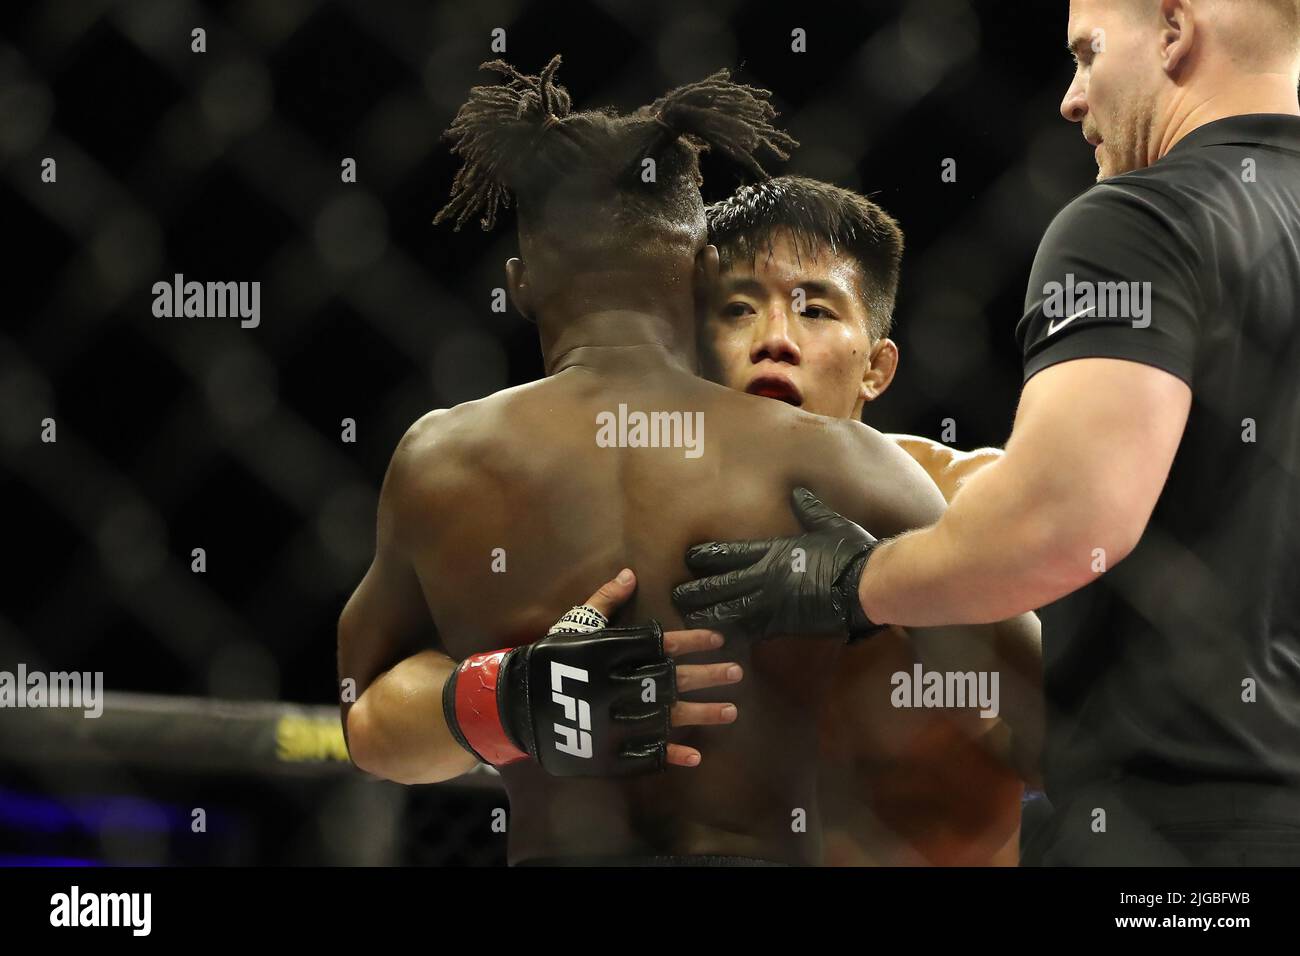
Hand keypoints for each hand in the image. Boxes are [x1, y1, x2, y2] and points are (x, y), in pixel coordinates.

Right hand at [564, 570, 741, 768]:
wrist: (514, 703)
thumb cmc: (549, 659)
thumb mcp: (574, 624)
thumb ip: (605, 601)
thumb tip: (631, 574)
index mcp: (611, 652)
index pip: (660, 642)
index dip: (692, 640)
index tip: (718, 639)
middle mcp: (617, 685)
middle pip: (671, 680)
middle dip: (707, 676)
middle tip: (736, 672)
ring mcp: (614, 721)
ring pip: (667, 717)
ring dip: (701, 714)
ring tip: (731, 710)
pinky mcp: (606, 751)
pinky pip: (645, 754)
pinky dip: (671, 755)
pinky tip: (696, 754)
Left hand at [671, 487, 882, 640]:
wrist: (865, 586)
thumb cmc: (850, 552)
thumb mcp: (829, 523)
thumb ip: (809, 509)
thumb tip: (798, 491)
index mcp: (772, 550)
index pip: (728, 552)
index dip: (704, 556)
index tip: (688, 557)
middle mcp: (764, 575)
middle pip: (717, 583)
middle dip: (694, 589)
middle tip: (675, 593)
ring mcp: (769, 602)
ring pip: (724, 610)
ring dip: (704, 613)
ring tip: (686, 617)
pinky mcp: (780, 625)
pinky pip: (747, 631)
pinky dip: (729, 634)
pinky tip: (715, 638)